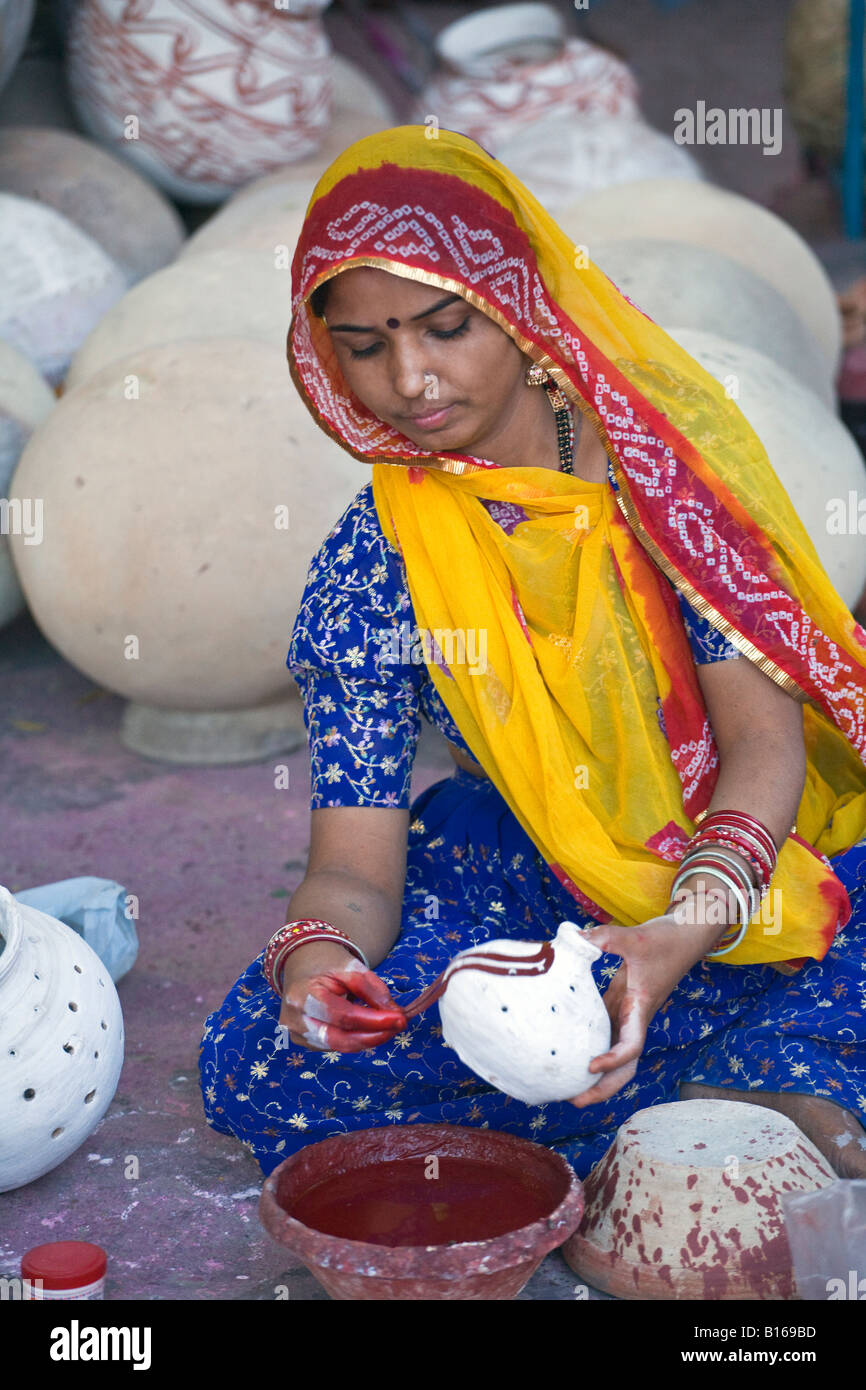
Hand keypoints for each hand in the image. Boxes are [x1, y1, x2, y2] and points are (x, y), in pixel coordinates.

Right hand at [279, 944, 406, 1052]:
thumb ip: (371, 989)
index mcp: (302, 995)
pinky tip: (371, 1028)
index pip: (342, 1015)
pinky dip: (357, 1038)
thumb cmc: (327, 965)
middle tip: (399, 1026)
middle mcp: (295, 1021)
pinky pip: (336, 1045)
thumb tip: (394, 1014)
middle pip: (340, 1039)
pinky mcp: (306, 1042)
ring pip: (340, 1046)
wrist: (303, 967)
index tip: (399, 1018)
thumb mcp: (351, 967)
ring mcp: (298, 1035)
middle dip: (374, 1036)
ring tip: (389, 1025)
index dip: (372, 1020)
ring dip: (369, 1038)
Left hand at [566, 911, 719, 1108]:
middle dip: (602, 1088)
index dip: (612, 1060)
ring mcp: (628, 1012)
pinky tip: (568, 1051)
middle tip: (572, 1101)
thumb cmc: (668, 939)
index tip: (591, 1066)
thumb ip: (607, 938)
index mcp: (642, 1009)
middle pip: (624, 1067)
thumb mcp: (636, 936)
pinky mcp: (621, 1002)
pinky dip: (590, 1046)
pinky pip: (604, 1032)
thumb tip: (577, 938)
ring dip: (596, 1074)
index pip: (631, 1046)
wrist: (687, 934)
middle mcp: (635, 1018)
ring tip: (566, 1086)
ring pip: (614, 1054)